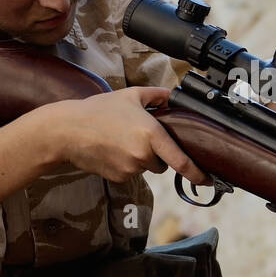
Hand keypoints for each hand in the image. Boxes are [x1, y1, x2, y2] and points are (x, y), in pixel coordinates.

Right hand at [40, 87, 212, 185]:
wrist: (67, 131)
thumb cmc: (98, 111)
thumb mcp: (130, 96)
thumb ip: (156, 96)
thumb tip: (173, 96)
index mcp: (151, 134)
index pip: (180, 160)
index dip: (197, 173)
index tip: (207, 180)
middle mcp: (143, 154)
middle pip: (163, 162)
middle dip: (157, 153)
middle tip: (138, 137)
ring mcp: (130, 168)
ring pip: (146, 167)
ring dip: (141, 158)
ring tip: (121, 140)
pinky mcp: (119, 178)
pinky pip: (131, 173)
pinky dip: (126, 164)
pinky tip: (112, 150)